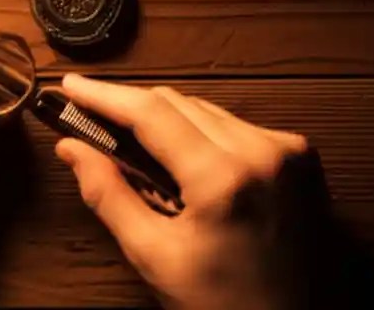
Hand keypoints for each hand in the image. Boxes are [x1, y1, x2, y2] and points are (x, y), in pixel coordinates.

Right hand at [56, 75, 309, 309]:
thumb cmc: (223, 303)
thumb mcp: (155, 256)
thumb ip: (109, 195)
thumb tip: (71, 148)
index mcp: (224, 177)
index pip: (151, 113)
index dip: (105, 96)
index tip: (71, 86)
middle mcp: (263, 150)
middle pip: (179, 104)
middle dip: (132, 106)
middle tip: (90, 115)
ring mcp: (288, 150)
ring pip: (209, 111)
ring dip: (168, 120)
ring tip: (133, 141)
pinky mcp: (302, 156)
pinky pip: (239, 127)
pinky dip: (205, 134)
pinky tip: (186, 157)